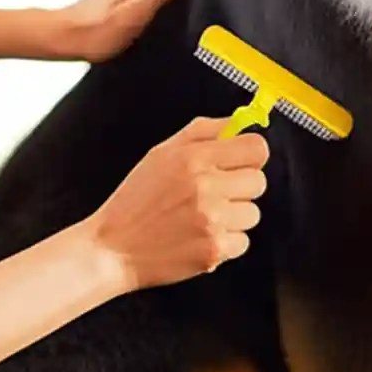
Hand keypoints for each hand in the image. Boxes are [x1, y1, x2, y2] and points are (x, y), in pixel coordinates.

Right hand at [80, 117, 269, 293]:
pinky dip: (225, 243)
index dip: (250, 155)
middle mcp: (205, 187)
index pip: (257, 148)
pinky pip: (243, 241)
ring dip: (233, 217)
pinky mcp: (214, 250)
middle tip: (214, 195)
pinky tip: (199, 238)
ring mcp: (212, 221)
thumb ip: (204, 132)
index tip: (239, 163)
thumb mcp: (162, 153)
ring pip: (252, 213)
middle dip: (240, 188)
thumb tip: (241, 121)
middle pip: (259, 181)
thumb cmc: (137, 200)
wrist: (112, 249)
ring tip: (201, 219)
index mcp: (193, 158)